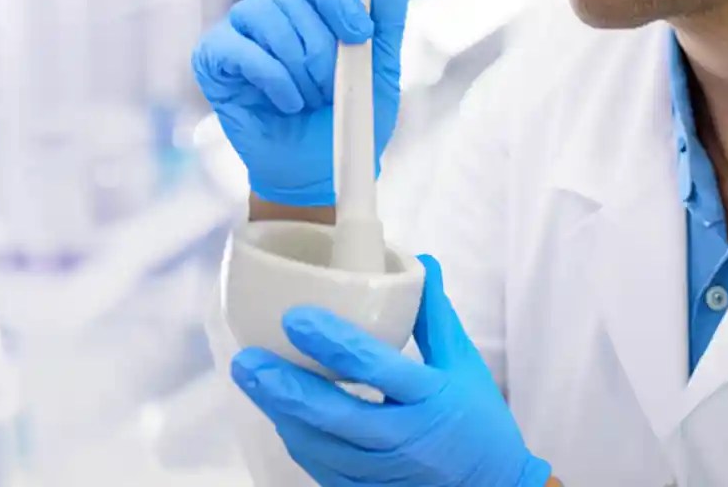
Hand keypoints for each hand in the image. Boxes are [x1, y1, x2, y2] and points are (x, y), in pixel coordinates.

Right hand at [192, 0, 407, 206]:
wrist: (319, 173)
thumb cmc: (348, 119)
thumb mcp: (380, 69)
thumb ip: (387, 18)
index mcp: (308, 6)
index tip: (360, 33)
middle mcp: (271, 12)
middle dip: (321, 49)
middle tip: (332, 88)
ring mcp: (239, 33)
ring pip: (266, 19)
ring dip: (297, 67)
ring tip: (309, 100)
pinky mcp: (213, 60)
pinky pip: (239, 49)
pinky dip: (271, 77)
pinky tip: (288, 102)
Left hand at [230, 255, 552, 486]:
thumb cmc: (480, 422)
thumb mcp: (464, 365)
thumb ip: (435, 316)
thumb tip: (421, 262)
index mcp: (431, 398)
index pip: (378, 367)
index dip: (334, 342)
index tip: (294, 318)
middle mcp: (405, 439)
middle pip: (337, 416)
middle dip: (287, 388)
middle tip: (248, 360)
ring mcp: (384, 472)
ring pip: (322, 447)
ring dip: (282, 414)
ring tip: (252, 380)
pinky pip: (324, 468)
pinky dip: (299, 440)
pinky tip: (280, 414)